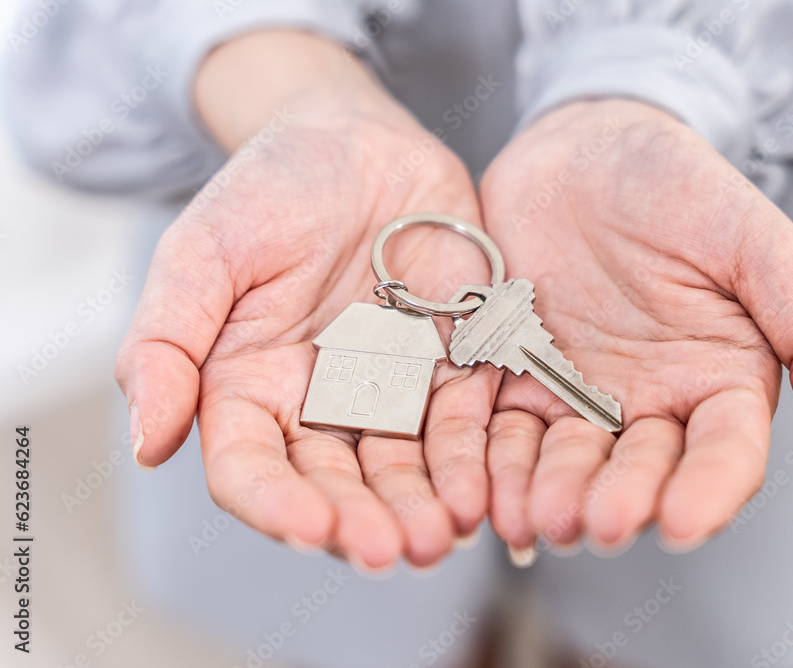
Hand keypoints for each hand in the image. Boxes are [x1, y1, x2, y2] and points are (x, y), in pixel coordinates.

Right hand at [115, 31, 498, 568]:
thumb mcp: (201, 254)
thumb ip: (165, 342)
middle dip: (362, 520)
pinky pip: (460, 421)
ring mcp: (388, 388)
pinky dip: (470, 458)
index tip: (311, 528)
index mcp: (248, 388)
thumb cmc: (268, 189)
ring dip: (421, 506)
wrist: (353, 138)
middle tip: (391, 552)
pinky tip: (480, 492)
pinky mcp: (449, 364)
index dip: (278, 504)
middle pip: (335, 482)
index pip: (252, 468)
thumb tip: (147, 443)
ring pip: (402, 467)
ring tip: (441, 537)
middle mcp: (318, 403)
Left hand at [479, 100, 792, 552]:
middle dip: (617, 499)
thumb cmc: (683, 187)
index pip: (723, 453)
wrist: (587, 145)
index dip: (707, 492)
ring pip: (563, 458)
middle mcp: (648, 402)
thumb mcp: (758, 246)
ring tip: (532, 517)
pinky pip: (496, 423)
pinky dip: (485, 456)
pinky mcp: (509, 375)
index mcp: (720, 381)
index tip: (681, 522)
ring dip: (547, 491)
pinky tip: (475, 488)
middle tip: (596, 524)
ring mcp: (574, 393)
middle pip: (636, 468)